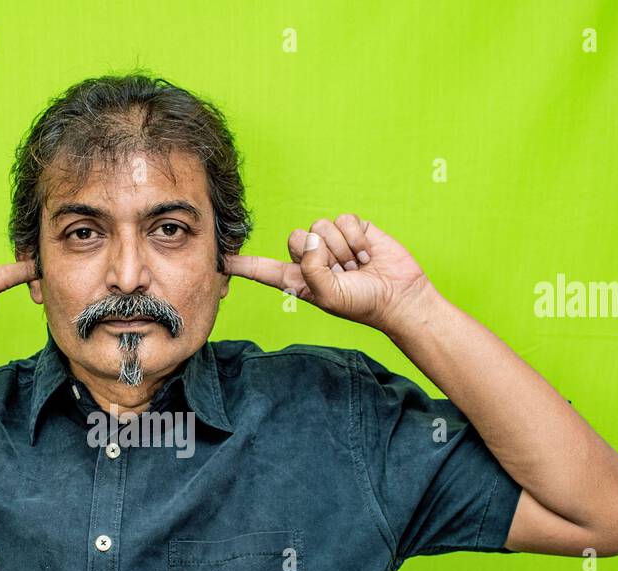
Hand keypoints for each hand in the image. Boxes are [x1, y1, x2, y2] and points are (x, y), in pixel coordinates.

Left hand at [224, 214, 437, 332]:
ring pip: (320, 227)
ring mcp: (330, 241)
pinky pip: (343, 220)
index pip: (263, 269)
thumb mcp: (328, 295)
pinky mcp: (351, 228)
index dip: (242, 264)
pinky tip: (367, 254)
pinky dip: (356, 238)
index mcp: (297, 279)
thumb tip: (312, 240)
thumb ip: (312, 270)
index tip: (220, 260)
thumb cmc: (361, 303)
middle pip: (296, 238)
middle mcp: (310, 258)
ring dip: (342, 250)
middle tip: (342, 273)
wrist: (398, 296)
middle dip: (321, 255)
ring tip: (357, 266)